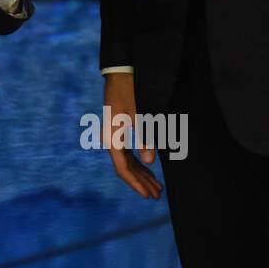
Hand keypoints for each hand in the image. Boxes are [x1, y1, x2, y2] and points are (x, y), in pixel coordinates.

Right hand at [104, 72, 162, 199]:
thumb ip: (146, 138)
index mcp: (112, 138)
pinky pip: (127, 152)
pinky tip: (148, 168)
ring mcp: (114, 135)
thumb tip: (149, 162)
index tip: (149, 195)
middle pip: (125, 167)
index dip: (136, 184)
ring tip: (156, 186)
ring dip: (141, 174)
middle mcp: (110, 139)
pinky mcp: (118, 130)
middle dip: (141, 182)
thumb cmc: (131, 91)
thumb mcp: (141, 114)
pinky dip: (138, 162)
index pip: (123, 168)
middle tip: (157, 194)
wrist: (120, 72)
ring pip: (126, 161)